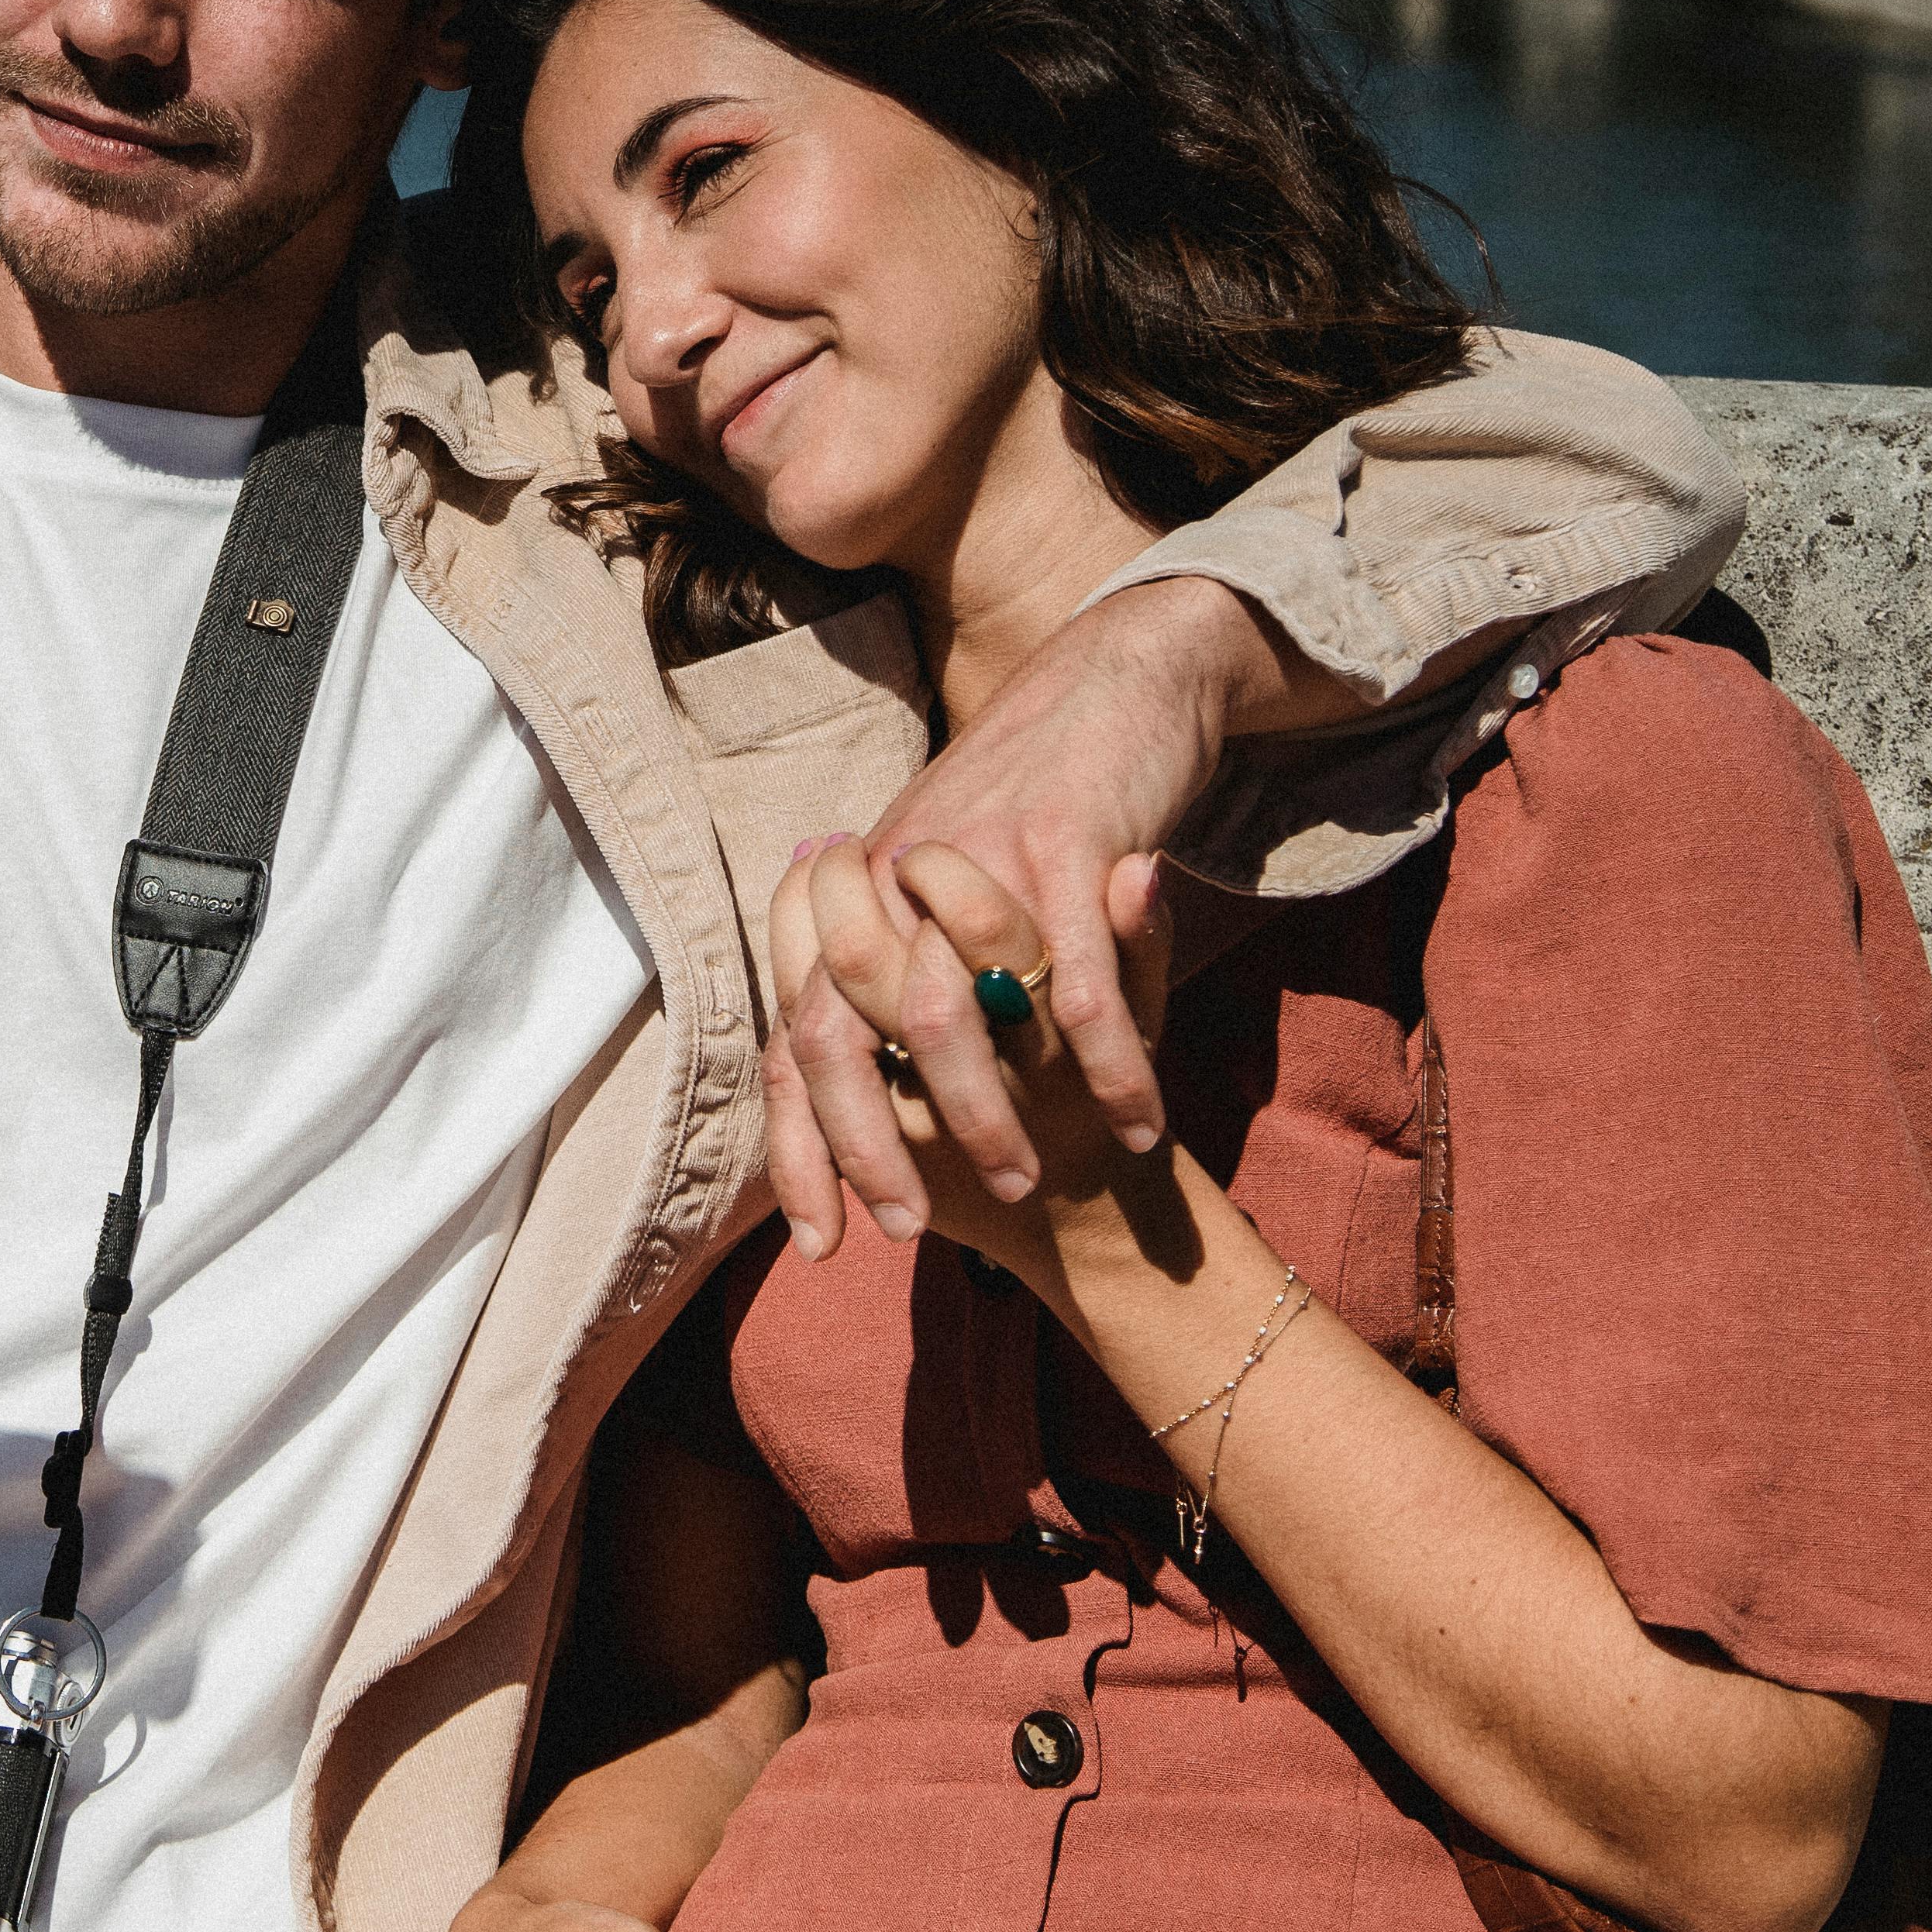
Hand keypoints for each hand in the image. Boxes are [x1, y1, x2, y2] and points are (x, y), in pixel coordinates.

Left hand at [765, 835, 1174, 1282]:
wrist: (1108, 690)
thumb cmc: (1022, 815)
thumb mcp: (937, 890)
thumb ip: (887, 979)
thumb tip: (825, 1093)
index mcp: (852, 892)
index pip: (794, 1033)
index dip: (796, 1141)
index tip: (815, 1241)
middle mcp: (888, 874)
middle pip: (842, 1030)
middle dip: (871, 1146)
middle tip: (910, 1224)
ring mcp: (973, 858)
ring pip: (949, 1017)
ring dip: (986, 1116)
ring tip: (1023, 1185)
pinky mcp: (1066, 846)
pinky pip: (1079, 987)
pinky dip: (1109, 1068)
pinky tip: (1138, 1124)